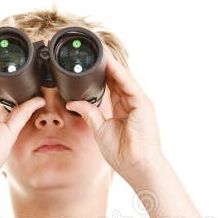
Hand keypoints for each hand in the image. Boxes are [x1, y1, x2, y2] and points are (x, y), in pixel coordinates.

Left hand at [64, 49, 164, 184]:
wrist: (137, 166)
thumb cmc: (123, 154)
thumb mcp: (100, 130)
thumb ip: (89, 113)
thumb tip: (73, 102)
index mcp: (123, 110)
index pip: (111, 87)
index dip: (101, 75)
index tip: (88, 64)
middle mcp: (132, 103)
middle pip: (117, 79)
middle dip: (105, 65)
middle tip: (92, 51)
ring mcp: (139, 102)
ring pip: (123, 78)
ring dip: (111, 64)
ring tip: (98, 50)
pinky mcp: (143, 104)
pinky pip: (128, 84)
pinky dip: (118, 72)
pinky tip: (108, 62)